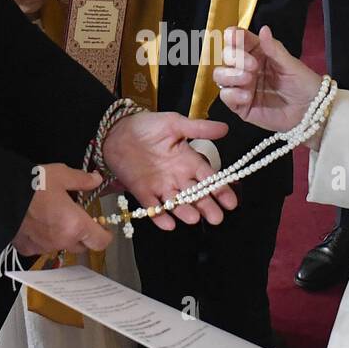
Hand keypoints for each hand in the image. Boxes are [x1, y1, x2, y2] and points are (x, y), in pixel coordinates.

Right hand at [12, 164, 111, 255]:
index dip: (104, 234)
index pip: (100, 242)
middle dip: (83, 235)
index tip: (102, 226)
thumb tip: (96, 179)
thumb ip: (82, 180)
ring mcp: (44, 247)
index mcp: (76, 225)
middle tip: (77, 218)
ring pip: (61, 247)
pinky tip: (36, 224)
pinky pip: (41, 247)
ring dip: (62, 237)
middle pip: (81, 246)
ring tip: (54, 218)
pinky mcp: (27, 249)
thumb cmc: (33, 184)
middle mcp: (62, 241)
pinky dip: (42, 239)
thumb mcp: (61, 175)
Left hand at [103, 112, 237, 229]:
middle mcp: (178, 177)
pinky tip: (168, 224)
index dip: (220, 190)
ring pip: (177, 203)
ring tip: (194, 218)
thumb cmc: (148, 126)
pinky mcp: (143, 193)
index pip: (209, 178)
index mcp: (189, 161)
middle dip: (207, 206)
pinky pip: (153, 207)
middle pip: (196, 195)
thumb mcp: (175, 123)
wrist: (117, 131)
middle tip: (216, 218)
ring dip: (185, 212)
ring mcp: (161, 187)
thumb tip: (225, 127)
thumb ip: (198, 128)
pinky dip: (160, 216)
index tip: (231, 202)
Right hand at [212, 26, 321, 134]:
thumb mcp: (291, 65)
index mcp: (257, 52)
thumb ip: (274, 49)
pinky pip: (226, 97)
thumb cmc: (303, 84)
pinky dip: (233, 94)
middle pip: (225, 56)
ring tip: (249, 79)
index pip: (238, 39)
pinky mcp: (240, 105)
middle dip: (234, 58)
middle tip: (253, 65)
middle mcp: (245, 67)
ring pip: (220, 75)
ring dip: (230, 75)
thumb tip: (264, 28)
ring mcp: (241, 86)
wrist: (310, 112)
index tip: (234, 36)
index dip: (233, 36)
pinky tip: (248, 96)